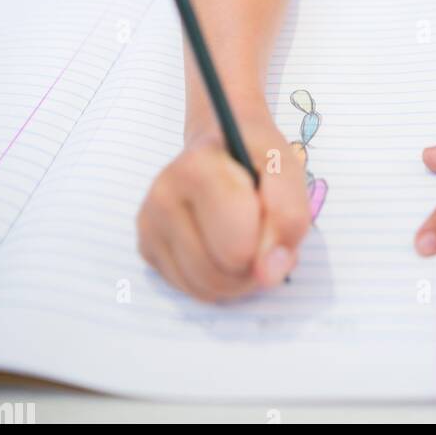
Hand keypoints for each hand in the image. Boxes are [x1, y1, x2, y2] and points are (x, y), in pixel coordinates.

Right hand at [137, 109, 311, 301]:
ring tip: (247, 243)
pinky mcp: (147, 246)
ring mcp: (150, 224)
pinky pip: (190, 289)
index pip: (236, 247)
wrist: (222, 145)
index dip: (267, 244)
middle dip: (252, 268)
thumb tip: (268, 274)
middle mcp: (164, 196)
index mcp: (196, 169)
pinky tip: (223, 248)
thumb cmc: (257, 157)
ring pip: (203, 289)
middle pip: (218, 274)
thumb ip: (288, 216)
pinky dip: (215, 281)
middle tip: (264, 236)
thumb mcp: (287, 171)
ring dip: (237, 279)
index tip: (274, 221)